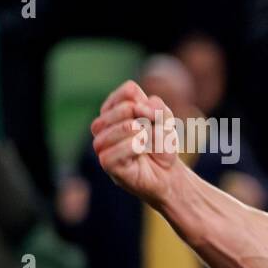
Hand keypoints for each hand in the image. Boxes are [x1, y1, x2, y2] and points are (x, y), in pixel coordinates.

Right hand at [89, 80, 184, 207]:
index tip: (156, 118)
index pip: (128, 91)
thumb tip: (138, 108)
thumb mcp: (166, 121)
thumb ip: (156, 107)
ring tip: (149, 145)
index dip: (148, 103)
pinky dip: (138, 149)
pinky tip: (142, 153)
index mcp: (114, 110)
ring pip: (125, 127)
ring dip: (147, 136)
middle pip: (127, 108)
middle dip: (150, 122)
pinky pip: (122, 148)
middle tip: (154, 136)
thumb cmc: (161, 145)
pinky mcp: (106, 161)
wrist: (166, 175)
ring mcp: (101, 143)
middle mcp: (102, 124)